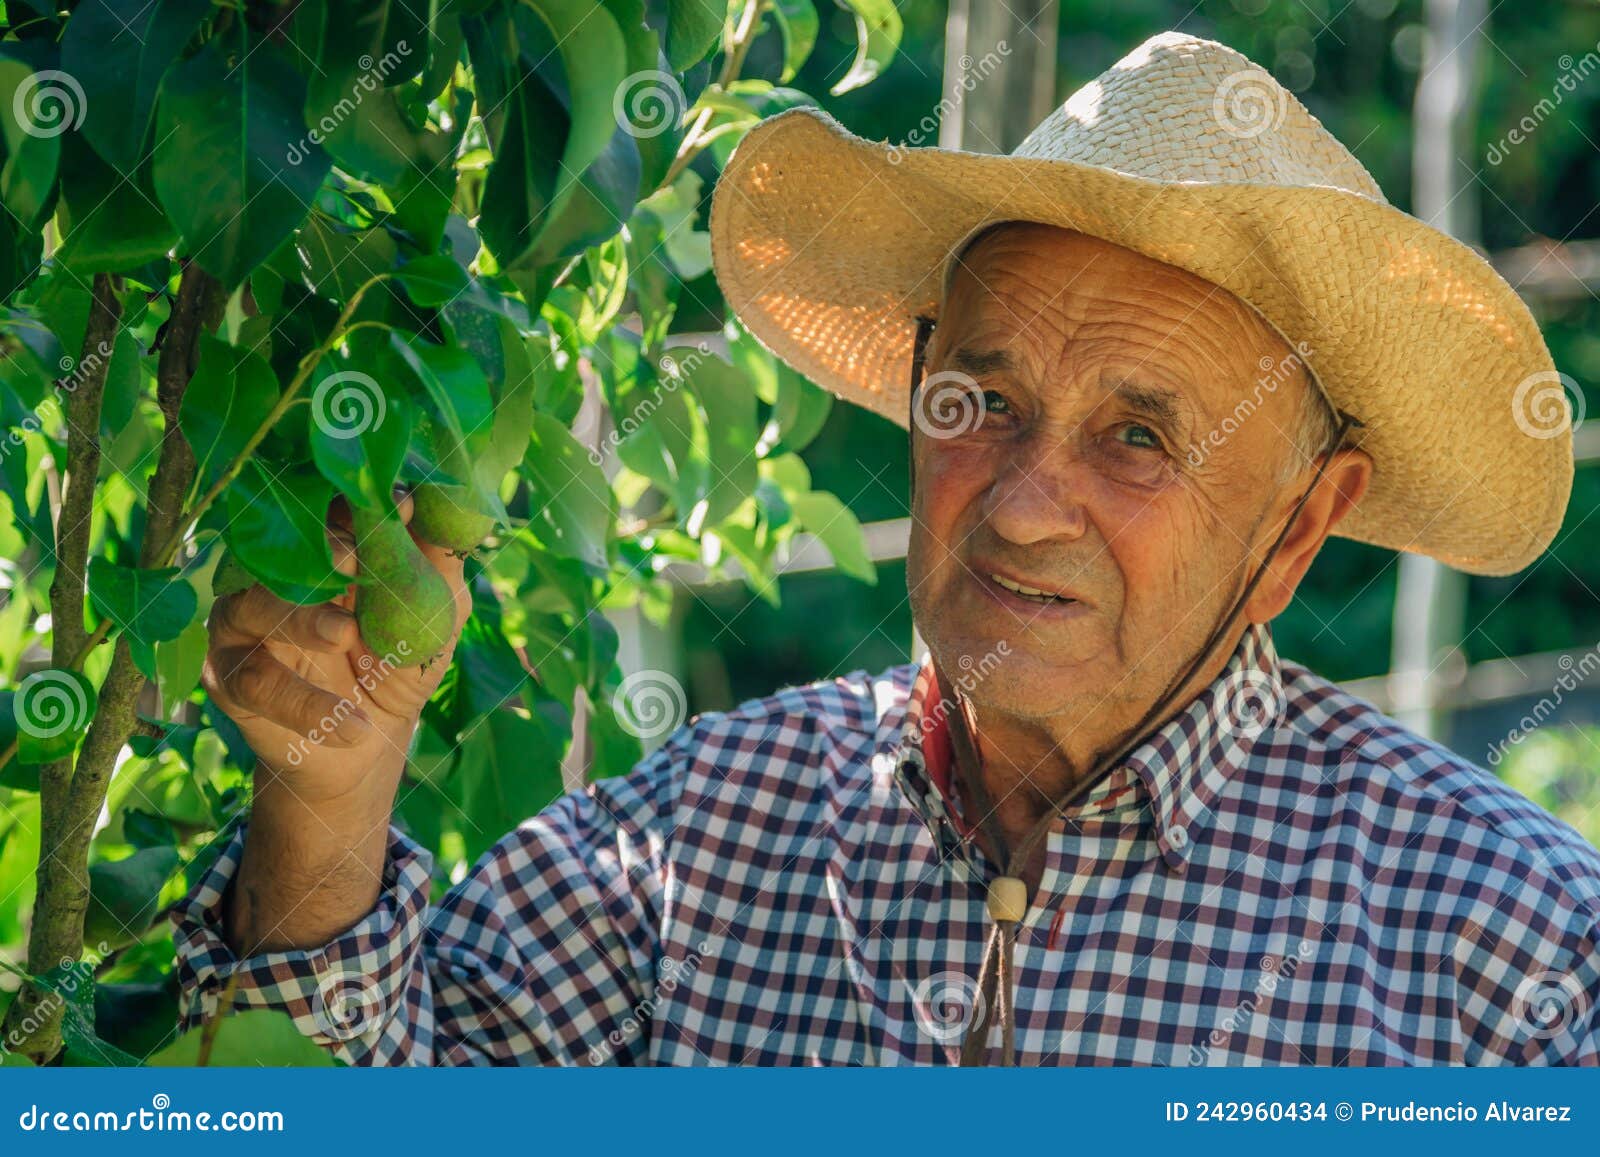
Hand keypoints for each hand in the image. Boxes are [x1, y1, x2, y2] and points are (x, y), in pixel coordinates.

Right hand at [202, 492, 470, 810]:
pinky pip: (257, 682)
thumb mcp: (435, 619)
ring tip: (345, 635)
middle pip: (285, 545)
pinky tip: (351, 724)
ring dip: (303, 619)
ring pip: (257, 606)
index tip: (401, 506)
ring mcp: (246, 622)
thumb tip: (449, 509)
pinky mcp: (229, 677)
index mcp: (329, 549)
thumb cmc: (399, 666)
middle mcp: (277, 574)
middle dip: (321, 549)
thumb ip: (438, 568)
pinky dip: (306, 703)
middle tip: (353, 561)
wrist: (368, 748)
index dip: (360, 504)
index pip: (333, 509)